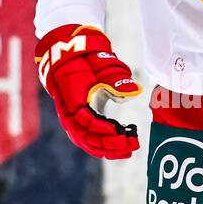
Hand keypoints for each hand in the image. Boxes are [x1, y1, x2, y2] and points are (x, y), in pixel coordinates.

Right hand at [36, 24, 141, 158]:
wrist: (68, 54)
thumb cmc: (85, 59)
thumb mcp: (99, 64)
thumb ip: (115, 79)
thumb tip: (134, 91)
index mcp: (72, 98)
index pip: (86, 121)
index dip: (103, 129)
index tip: (121, 131)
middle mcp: (68, 112)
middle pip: (85, 137)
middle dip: (109, 144)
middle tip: (132, 145)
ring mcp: (71, 117)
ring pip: (85, 141)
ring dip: (106, 148)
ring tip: (128, 150)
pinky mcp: (77, 119)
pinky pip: (86, 138)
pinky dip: (101, 145)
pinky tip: (118, 147)